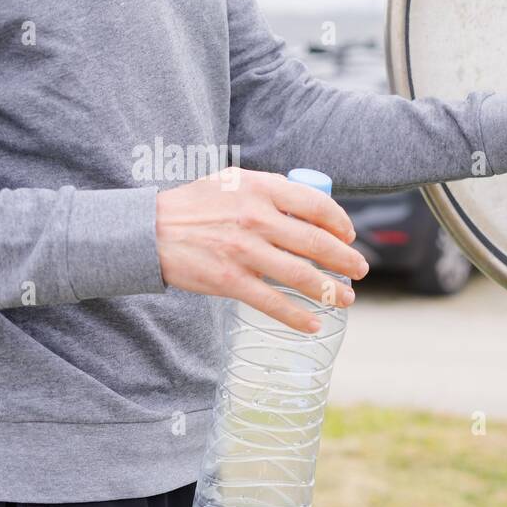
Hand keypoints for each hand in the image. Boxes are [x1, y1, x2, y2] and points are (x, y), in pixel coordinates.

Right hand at [156, 168, 368, 332]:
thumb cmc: (195, 206)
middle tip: (359, 271)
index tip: (349, 237)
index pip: (316, 205)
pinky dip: (296, 316)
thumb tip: (310, 211)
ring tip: (345, 299)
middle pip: (316, 243)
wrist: (147, 231)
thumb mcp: (233, 183)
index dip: (340, 224)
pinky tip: (312, 323)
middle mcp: (255, 217)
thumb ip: (270, 192)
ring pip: (300, 275)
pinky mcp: (230, 280)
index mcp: (260, 188)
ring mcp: (244, 251)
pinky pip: (272, 302)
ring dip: (329, 291)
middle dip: (345, 261)